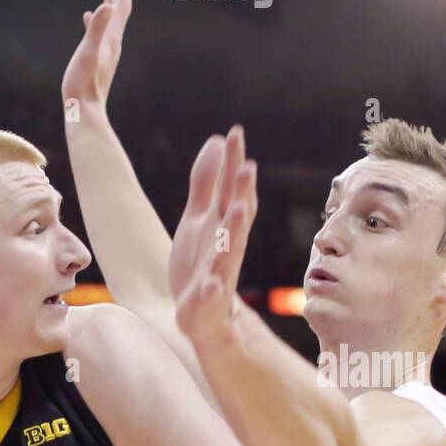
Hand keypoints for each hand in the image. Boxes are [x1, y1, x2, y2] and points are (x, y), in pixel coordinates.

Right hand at [61, 0, 132, 109]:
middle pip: (119, 10)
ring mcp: (105, 51)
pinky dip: (96, 20)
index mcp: (111, 38)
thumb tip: (108, 6)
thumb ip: (97, 29)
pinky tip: (87, 17)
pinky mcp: (97, 59)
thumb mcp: (88, 52)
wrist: (84, 111)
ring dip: (109, 3)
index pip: (121, 7)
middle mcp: (112, 43)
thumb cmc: (83, 84)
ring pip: (109, 20)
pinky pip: (98, 32)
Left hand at [169, 126, 258, 345]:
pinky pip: (213, 292)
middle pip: (236, 214)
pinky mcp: (207, 297)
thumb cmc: (201, 261)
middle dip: (242, 192)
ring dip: (234, 230)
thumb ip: (206, 182)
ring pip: (229, 250)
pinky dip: (213, 287)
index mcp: (223, 223)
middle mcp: (226, 244)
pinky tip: (212, 283)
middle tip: (247, 165)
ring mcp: (219, 271)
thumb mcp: (198, 217)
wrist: (201, 312)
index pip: (232, 189)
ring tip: (238, 209)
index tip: (236, 133)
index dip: (234, 163)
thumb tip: (217, 141)